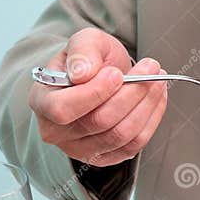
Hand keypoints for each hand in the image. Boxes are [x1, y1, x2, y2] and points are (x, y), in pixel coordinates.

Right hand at [29, 28, 167, 166]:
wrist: (101, 75)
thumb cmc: (89, 60)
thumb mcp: (85, 42)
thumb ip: (82, 51)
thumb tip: (82, 74)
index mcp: (42, 101)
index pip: (63, 109)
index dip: (95, 93)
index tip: (117, 74)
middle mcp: (56, 131)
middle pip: (99, 122)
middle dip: (131, 93)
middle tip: (151, 67)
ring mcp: (80, 149)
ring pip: (120, 135)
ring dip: (146, 105)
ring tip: (157, 80)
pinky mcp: (104, 157)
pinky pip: (133, 145)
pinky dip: (151, 119)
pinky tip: (156, 98)